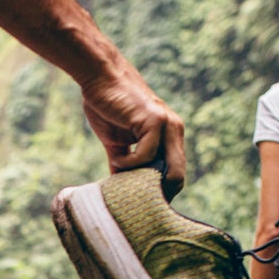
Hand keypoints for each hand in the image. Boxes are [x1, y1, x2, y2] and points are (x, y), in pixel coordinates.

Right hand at [79, 59, 186, 196]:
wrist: (99, 77)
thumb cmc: (107, 106)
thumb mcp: (117, 142)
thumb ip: (124, 163)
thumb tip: (118, 187)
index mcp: (170, 136)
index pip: (176, 174)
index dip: (160, 192)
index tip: (139, 202)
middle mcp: (174, 130)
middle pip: (178, 177)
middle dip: (156, 193)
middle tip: (132, 198)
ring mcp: (166, 124)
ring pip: (169, 170)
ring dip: (140, 180)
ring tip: (120, 174)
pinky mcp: (154, 120)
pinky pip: (146, 156)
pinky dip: (129, 164)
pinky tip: (116, 159)